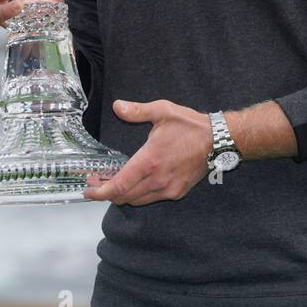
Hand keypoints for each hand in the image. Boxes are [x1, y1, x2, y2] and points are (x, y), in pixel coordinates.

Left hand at [83, 99, 211, 205]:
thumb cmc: (190, 125)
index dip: (100, 192)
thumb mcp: (162, 111)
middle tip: (96, 183)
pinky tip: (135, 183)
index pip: (119, 185)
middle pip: (124, 197)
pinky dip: (139, 195)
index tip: (88, 190)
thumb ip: (137, 111)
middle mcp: (157, 179)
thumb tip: (117, 106)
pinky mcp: (177, 192)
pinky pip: (151, 198)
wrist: (218, 140)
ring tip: (112, 183)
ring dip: (122, 195)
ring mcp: (168, 188)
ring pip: (137, 200)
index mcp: (150, 161)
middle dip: (107, 192)